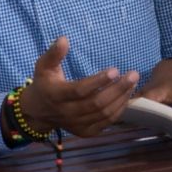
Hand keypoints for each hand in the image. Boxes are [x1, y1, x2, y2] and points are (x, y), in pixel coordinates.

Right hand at [19, 36, 139, 136]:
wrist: (38, 112)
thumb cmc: (44, 83)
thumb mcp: (43, 66)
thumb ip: (54, 53)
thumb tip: (64, 39)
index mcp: (56, 96)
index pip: (80, 91)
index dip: (98, 81)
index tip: (115, 70)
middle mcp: (67, 113)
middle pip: (96, 104)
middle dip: (118, 89)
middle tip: (133, 74)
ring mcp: (77, 125)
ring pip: (104, 114)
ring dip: (121, 98)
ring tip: (133, 82)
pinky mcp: (86, 132)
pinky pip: (107, 122)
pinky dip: (119, 110)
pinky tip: (127, 96)